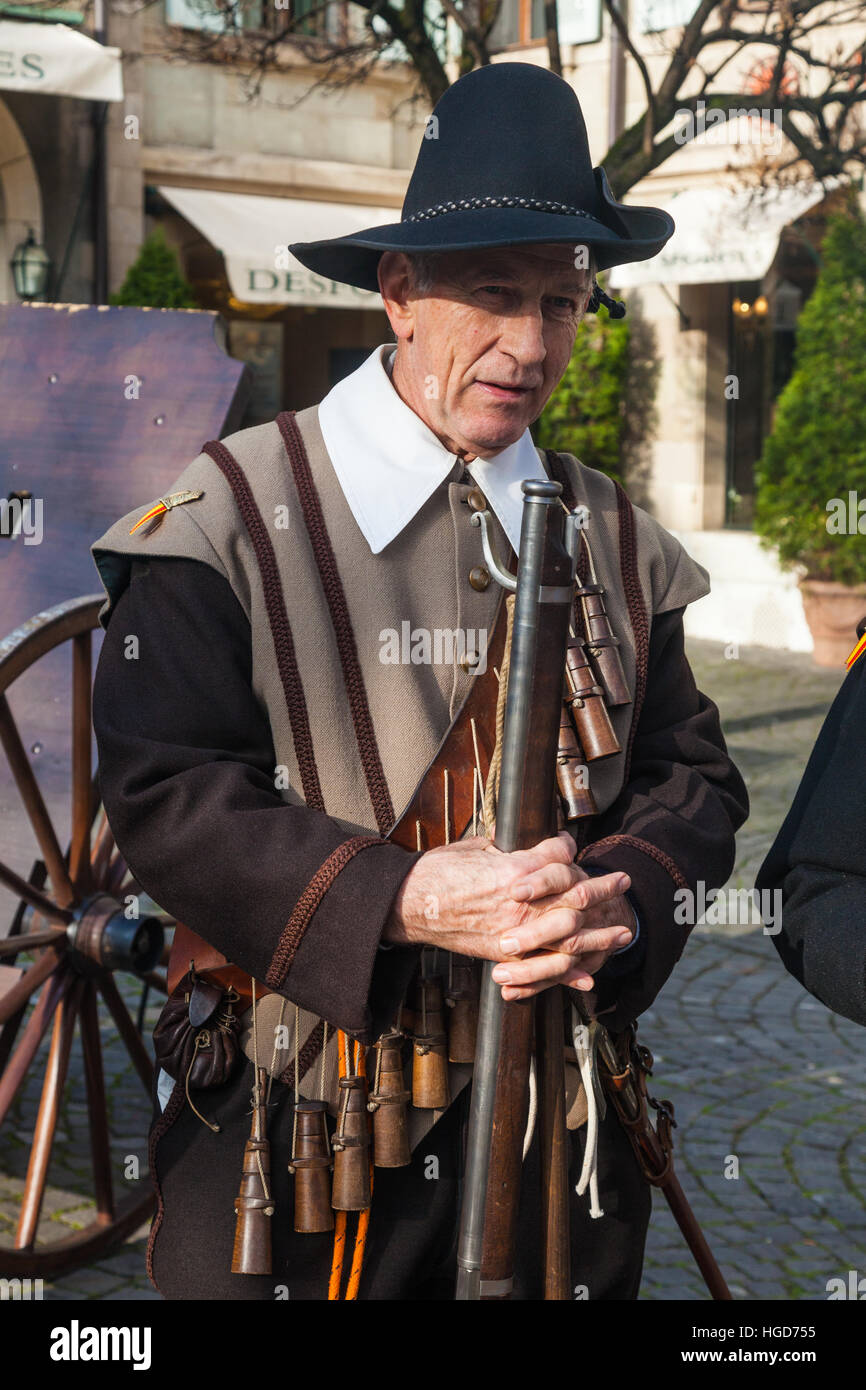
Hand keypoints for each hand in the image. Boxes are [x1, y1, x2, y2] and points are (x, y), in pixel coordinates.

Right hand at [383, 831, 633, 998]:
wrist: (410, 903)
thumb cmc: (439, 871)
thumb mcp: (477, 849)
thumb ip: (508, 850)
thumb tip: (526, 847)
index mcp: (515, 869)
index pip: (559, 857)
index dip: (568, 849)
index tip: (572, 848)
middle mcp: (521, 902)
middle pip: (576, 895)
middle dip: (603, 888)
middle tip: (623, 883)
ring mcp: (514, 931)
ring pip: (570, 935)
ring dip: (600, 934)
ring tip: (624, 931)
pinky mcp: (502, 955)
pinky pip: (542, 968)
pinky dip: (567, 974)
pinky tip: (589, 975)